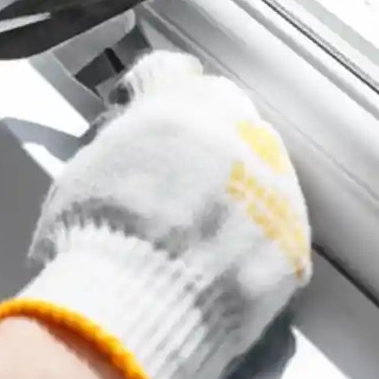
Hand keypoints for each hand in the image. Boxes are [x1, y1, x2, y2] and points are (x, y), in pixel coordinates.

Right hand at [0, 51, 310, 378]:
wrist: (134, 308)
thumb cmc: (93, 240)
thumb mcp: (85, 166)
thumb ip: (119, 139)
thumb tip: (126, 139)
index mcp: (174, 103)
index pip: (170, 70)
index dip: (150, 90)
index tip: (140, 108)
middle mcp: (233, 129)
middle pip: (224, 105)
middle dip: (200, 125)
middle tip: (172, 162)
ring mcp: (271, 182)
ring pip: (260, 157)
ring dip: (234, 173)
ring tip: (199, 217)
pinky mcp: (293, 235)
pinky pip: (278, 218)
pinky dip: (254, 230)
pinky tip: (223, 255)